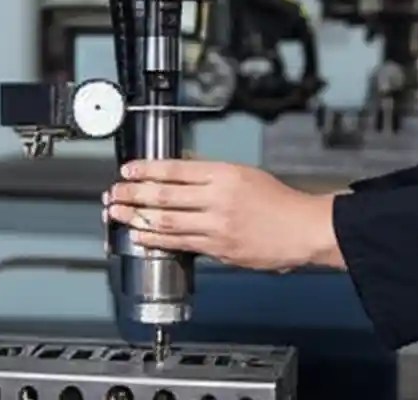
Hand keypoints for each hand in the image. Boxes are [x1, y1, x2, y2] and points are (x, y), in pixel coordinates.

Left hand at [104, 159, 345, 272]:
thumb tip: (178, 178)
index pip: (176, 169)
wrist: (303, 229)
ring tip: (119, 215)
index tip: (129, 170)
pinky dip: (156, 239)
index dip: (147, 170)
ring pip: (167, 221)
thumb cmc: (279, 202)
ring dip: (138, 218)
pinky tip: (142, 236)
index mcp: (225, 174)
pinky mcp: (219, 248)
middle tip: (115, 193)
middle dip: (134, 194)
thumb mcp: (245, 175)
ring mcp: (217, 225)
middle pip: (165, 195)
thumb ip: (212, 177)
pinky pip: (180, 243)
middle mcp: (218, 198)